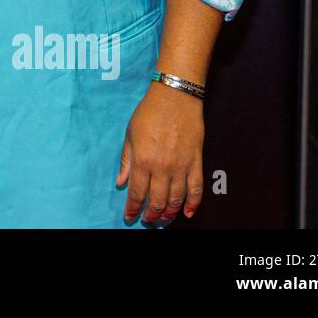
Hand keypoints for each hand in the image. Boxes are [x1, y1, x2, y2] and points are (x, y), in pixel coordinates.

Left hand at [116, 82, 204, 225]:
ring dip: (169, 213)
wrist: (175, 97)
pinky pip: (196, 189)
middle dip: (151, 214)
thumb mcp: (130, 134)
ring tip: (163, 219)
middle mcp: (162, 167)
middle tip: (147, 219)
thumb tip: (120, 181)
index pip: (137, 193)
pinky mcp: (196, 162)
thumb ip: (126, 160)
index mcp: (142, 160)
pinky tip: (188, 212)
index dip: (133, 208)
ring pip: (176, 199)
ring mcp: (181, 166)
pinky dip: (193, 204)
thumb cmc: (149, 112)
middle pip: (157, 200)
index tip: (130, 216)